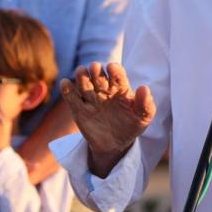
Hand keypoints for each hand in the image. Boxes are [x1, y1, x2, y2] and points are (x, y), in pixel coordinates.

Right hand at [59, 62, 155, 176]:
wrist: (116, 144)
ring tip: (81, 72)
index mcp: (120, 88)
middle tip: (95, 67)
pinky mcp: (79, 110)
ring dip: (81, 76)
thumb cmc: (132, 125)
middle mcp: (104, 90)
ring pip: (84, 83)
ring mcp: (91, 99)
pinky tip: (65, 83)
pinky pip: (72, 98)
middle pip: (98, 76)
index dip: (114, 70)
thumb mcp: (144, 117)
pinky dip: (67, 90)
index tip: (112, 67)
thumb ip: (146, 104)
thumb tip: (144, 88)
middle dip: (96, 70)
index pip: (117, 75)